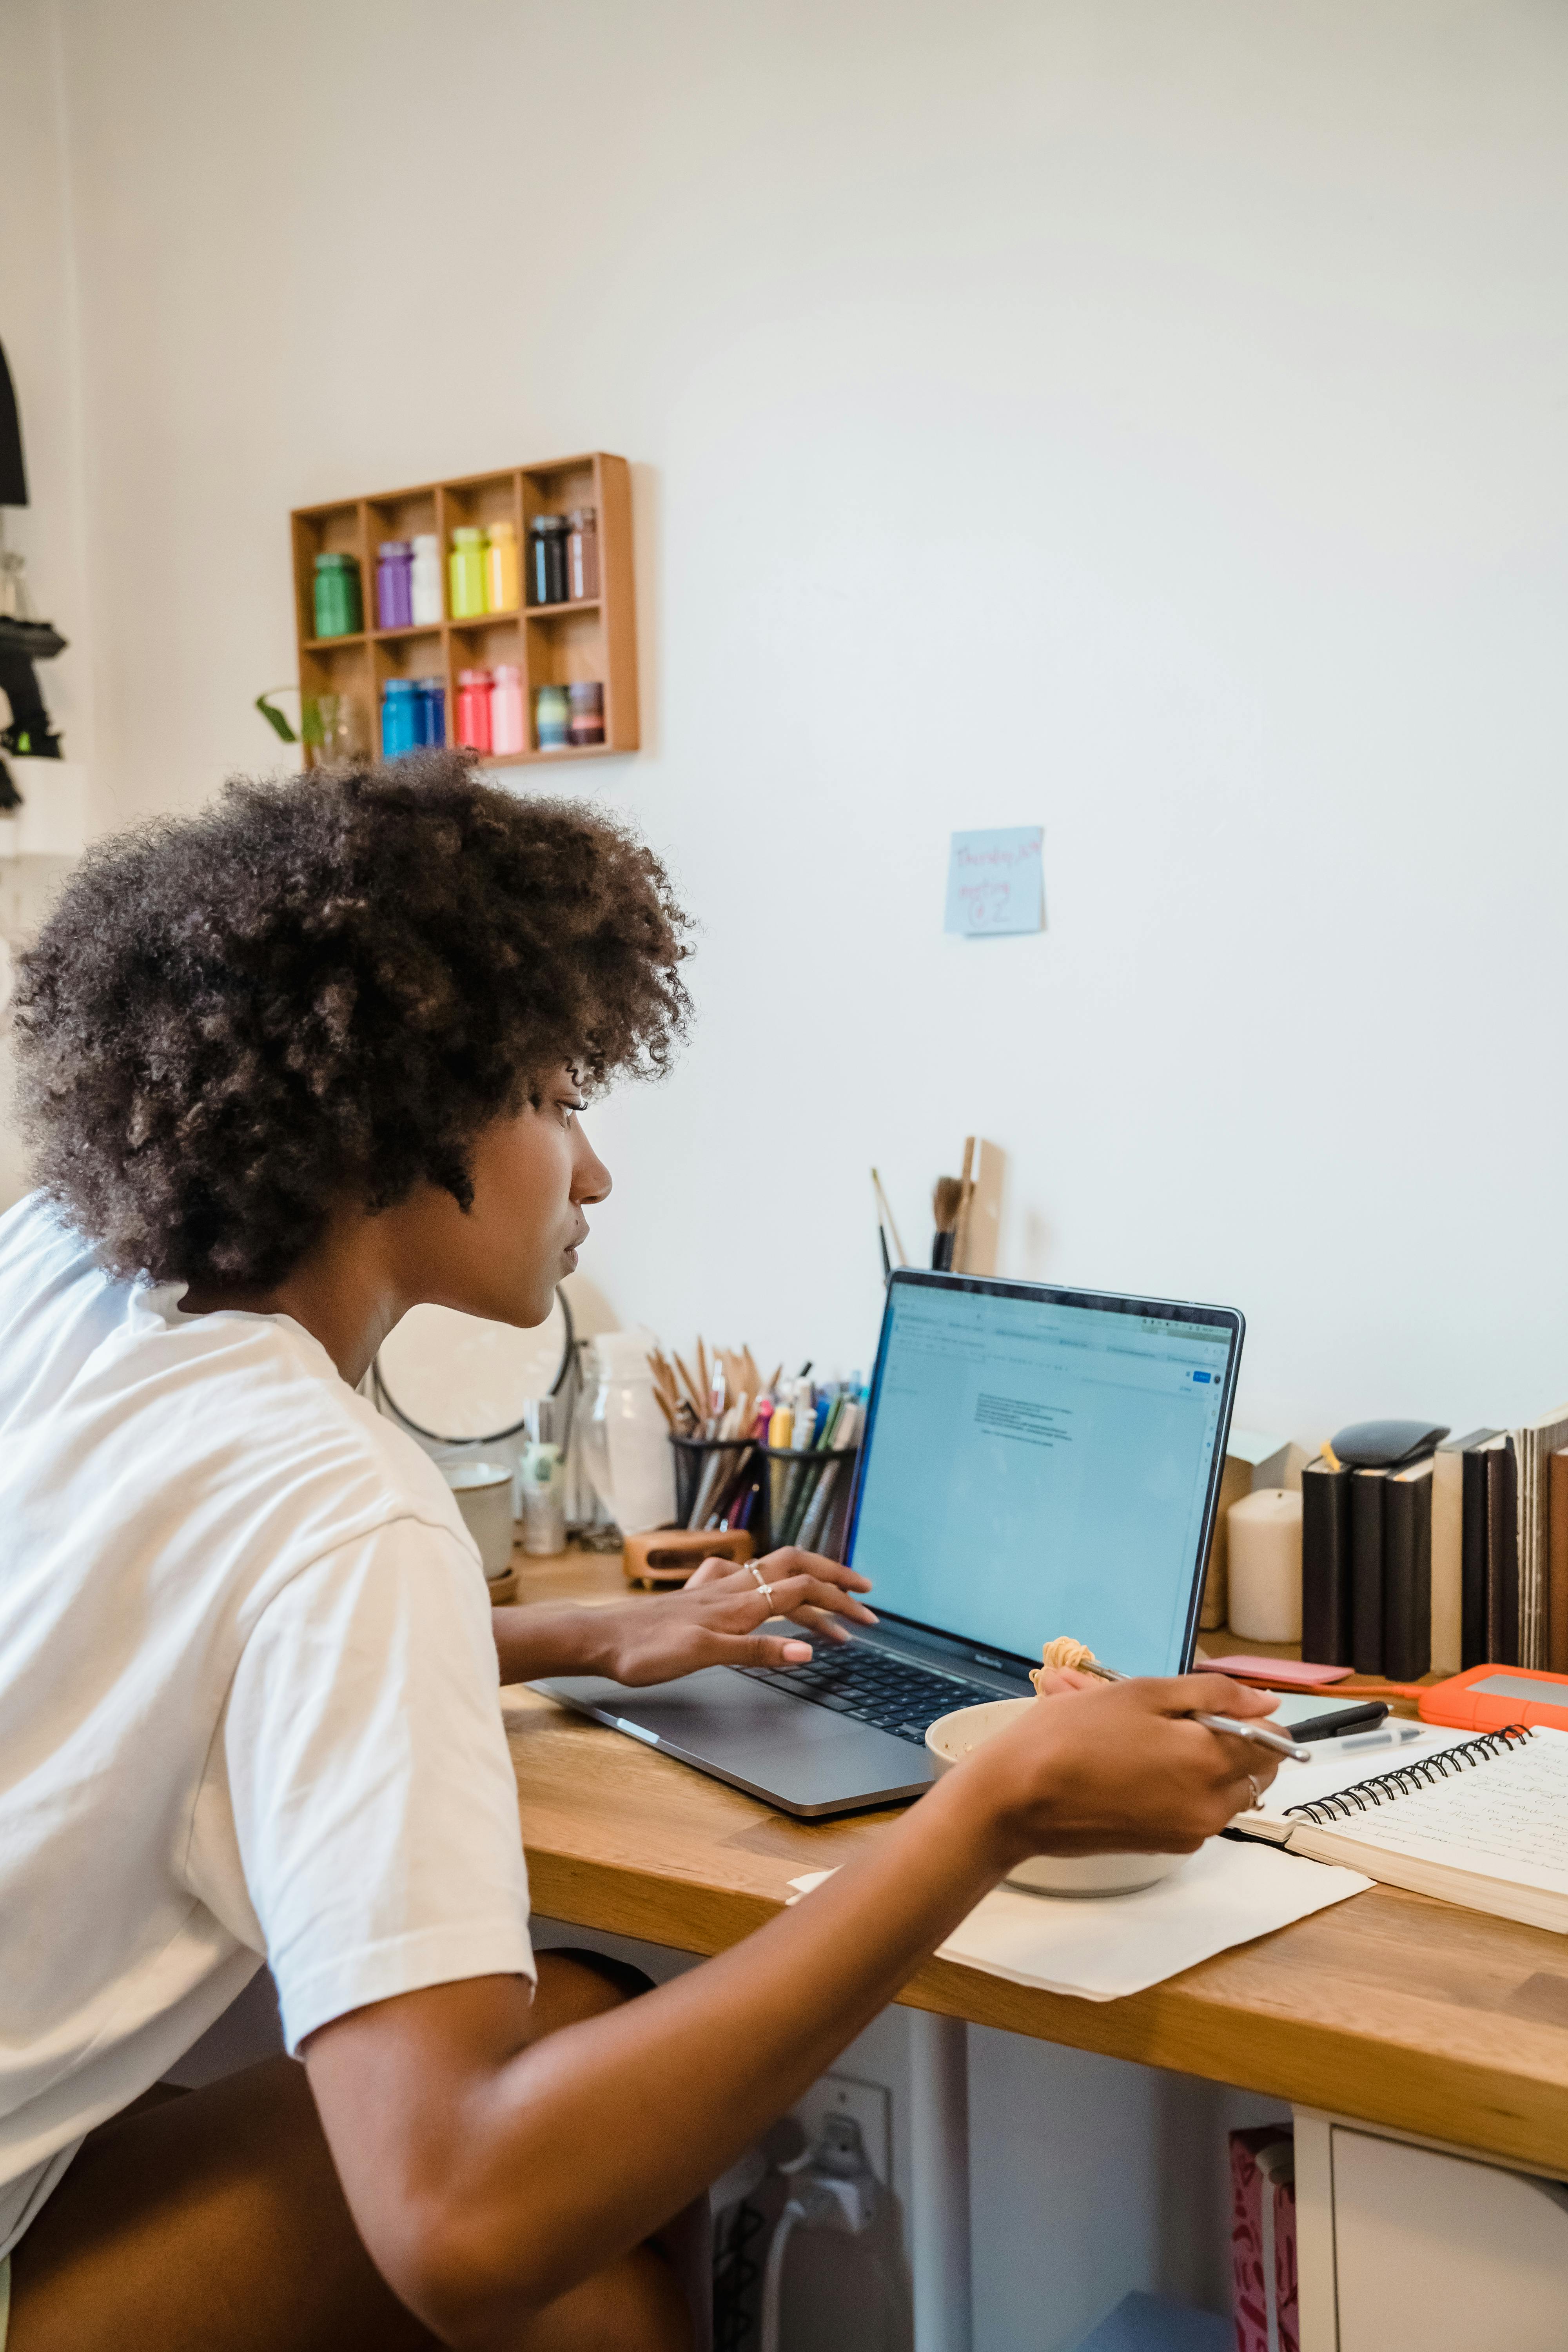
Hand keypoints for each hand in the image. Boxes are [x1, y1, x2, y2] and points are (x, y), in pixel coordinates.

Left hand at [590, 1548, 877, 1685]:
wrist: (600, 1638)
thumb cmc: (645, 1650)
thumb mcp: (703, 1656)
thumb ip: (756, 1651)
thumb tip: (807, 1650)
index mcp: (738, 1604)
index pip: (801, 1591)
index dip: (838, 1600)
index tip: (867, 1617)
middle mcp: (731, 1589)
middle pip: (794, 1569)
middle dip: (833, 1579)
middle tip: (864, 1596)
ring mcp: (714, 1590)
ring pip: (771, 1575)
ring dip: (805, 1587)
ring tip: (828, 1610)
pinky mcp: (697, 1597)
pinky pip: (741, 1580)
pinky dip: (763, 1582)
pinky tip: (759, 1586)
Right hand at [950, 1673, 1281, 1867]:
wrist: (1018, 1798)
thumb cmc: (1074, 1736)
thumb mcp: (1143, 1693)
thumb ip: (1213, 1695)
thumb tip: (1267, 1705)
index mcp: (1212, 1764)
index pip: (1271, 1743)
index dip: (1246, 1716)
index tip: (1208, 1703)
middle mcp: (1211, 1808)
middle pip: (1249, 1769)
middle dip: (1221, 1737)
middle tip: (1167, 1714)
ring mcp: (1188, 1832)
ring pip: (1216, 1786)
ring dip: (1190, 1756)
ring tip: (1132, 1730)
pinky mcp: (1163, 1845)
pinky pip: (1189, 1806)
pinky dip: (1170, 1781)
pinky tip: (1123, 1758)